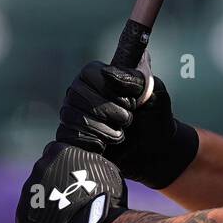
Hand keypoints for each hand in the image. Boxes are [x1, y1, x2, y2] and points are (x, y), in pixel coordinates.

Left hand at [15, 141, 127, 222]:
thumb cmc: (106, 197)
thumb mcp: (105, 168)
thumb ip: (88, 161)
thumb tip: (85, 163)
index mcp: (58, 152)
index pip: (56, 151)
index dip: (65, 163)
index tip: (74, 174)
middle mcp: (39, 168)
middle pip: (44, 172)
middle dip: (54, 181)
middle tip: (71, 196)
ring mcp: (28, 193)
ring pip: (36, 194)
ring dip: (47, 200)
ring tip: (65, 215)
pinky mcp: (22, 217)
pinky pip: (30, 215)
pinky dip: (41, 220)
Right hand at [55, 53, 199, 189]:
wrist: (153, 150)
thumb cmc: (153, 114)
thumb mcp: (153, 92)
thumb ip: (135, 78)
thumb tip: (106, 72)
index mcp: (98, 73)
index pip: (90, 72)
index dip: (113, 90)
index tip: (132, 102)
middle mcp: (80, 89)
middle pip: (80, 95)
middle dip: (112, 112)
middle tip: (129, 119)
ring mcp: (71, 112)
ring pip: (75, 117)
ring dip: (106, 130)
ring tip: (121, 133)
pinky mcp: (69, 134)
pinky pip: (70, 136)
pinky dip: (94, 143)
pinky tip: (107, 145)